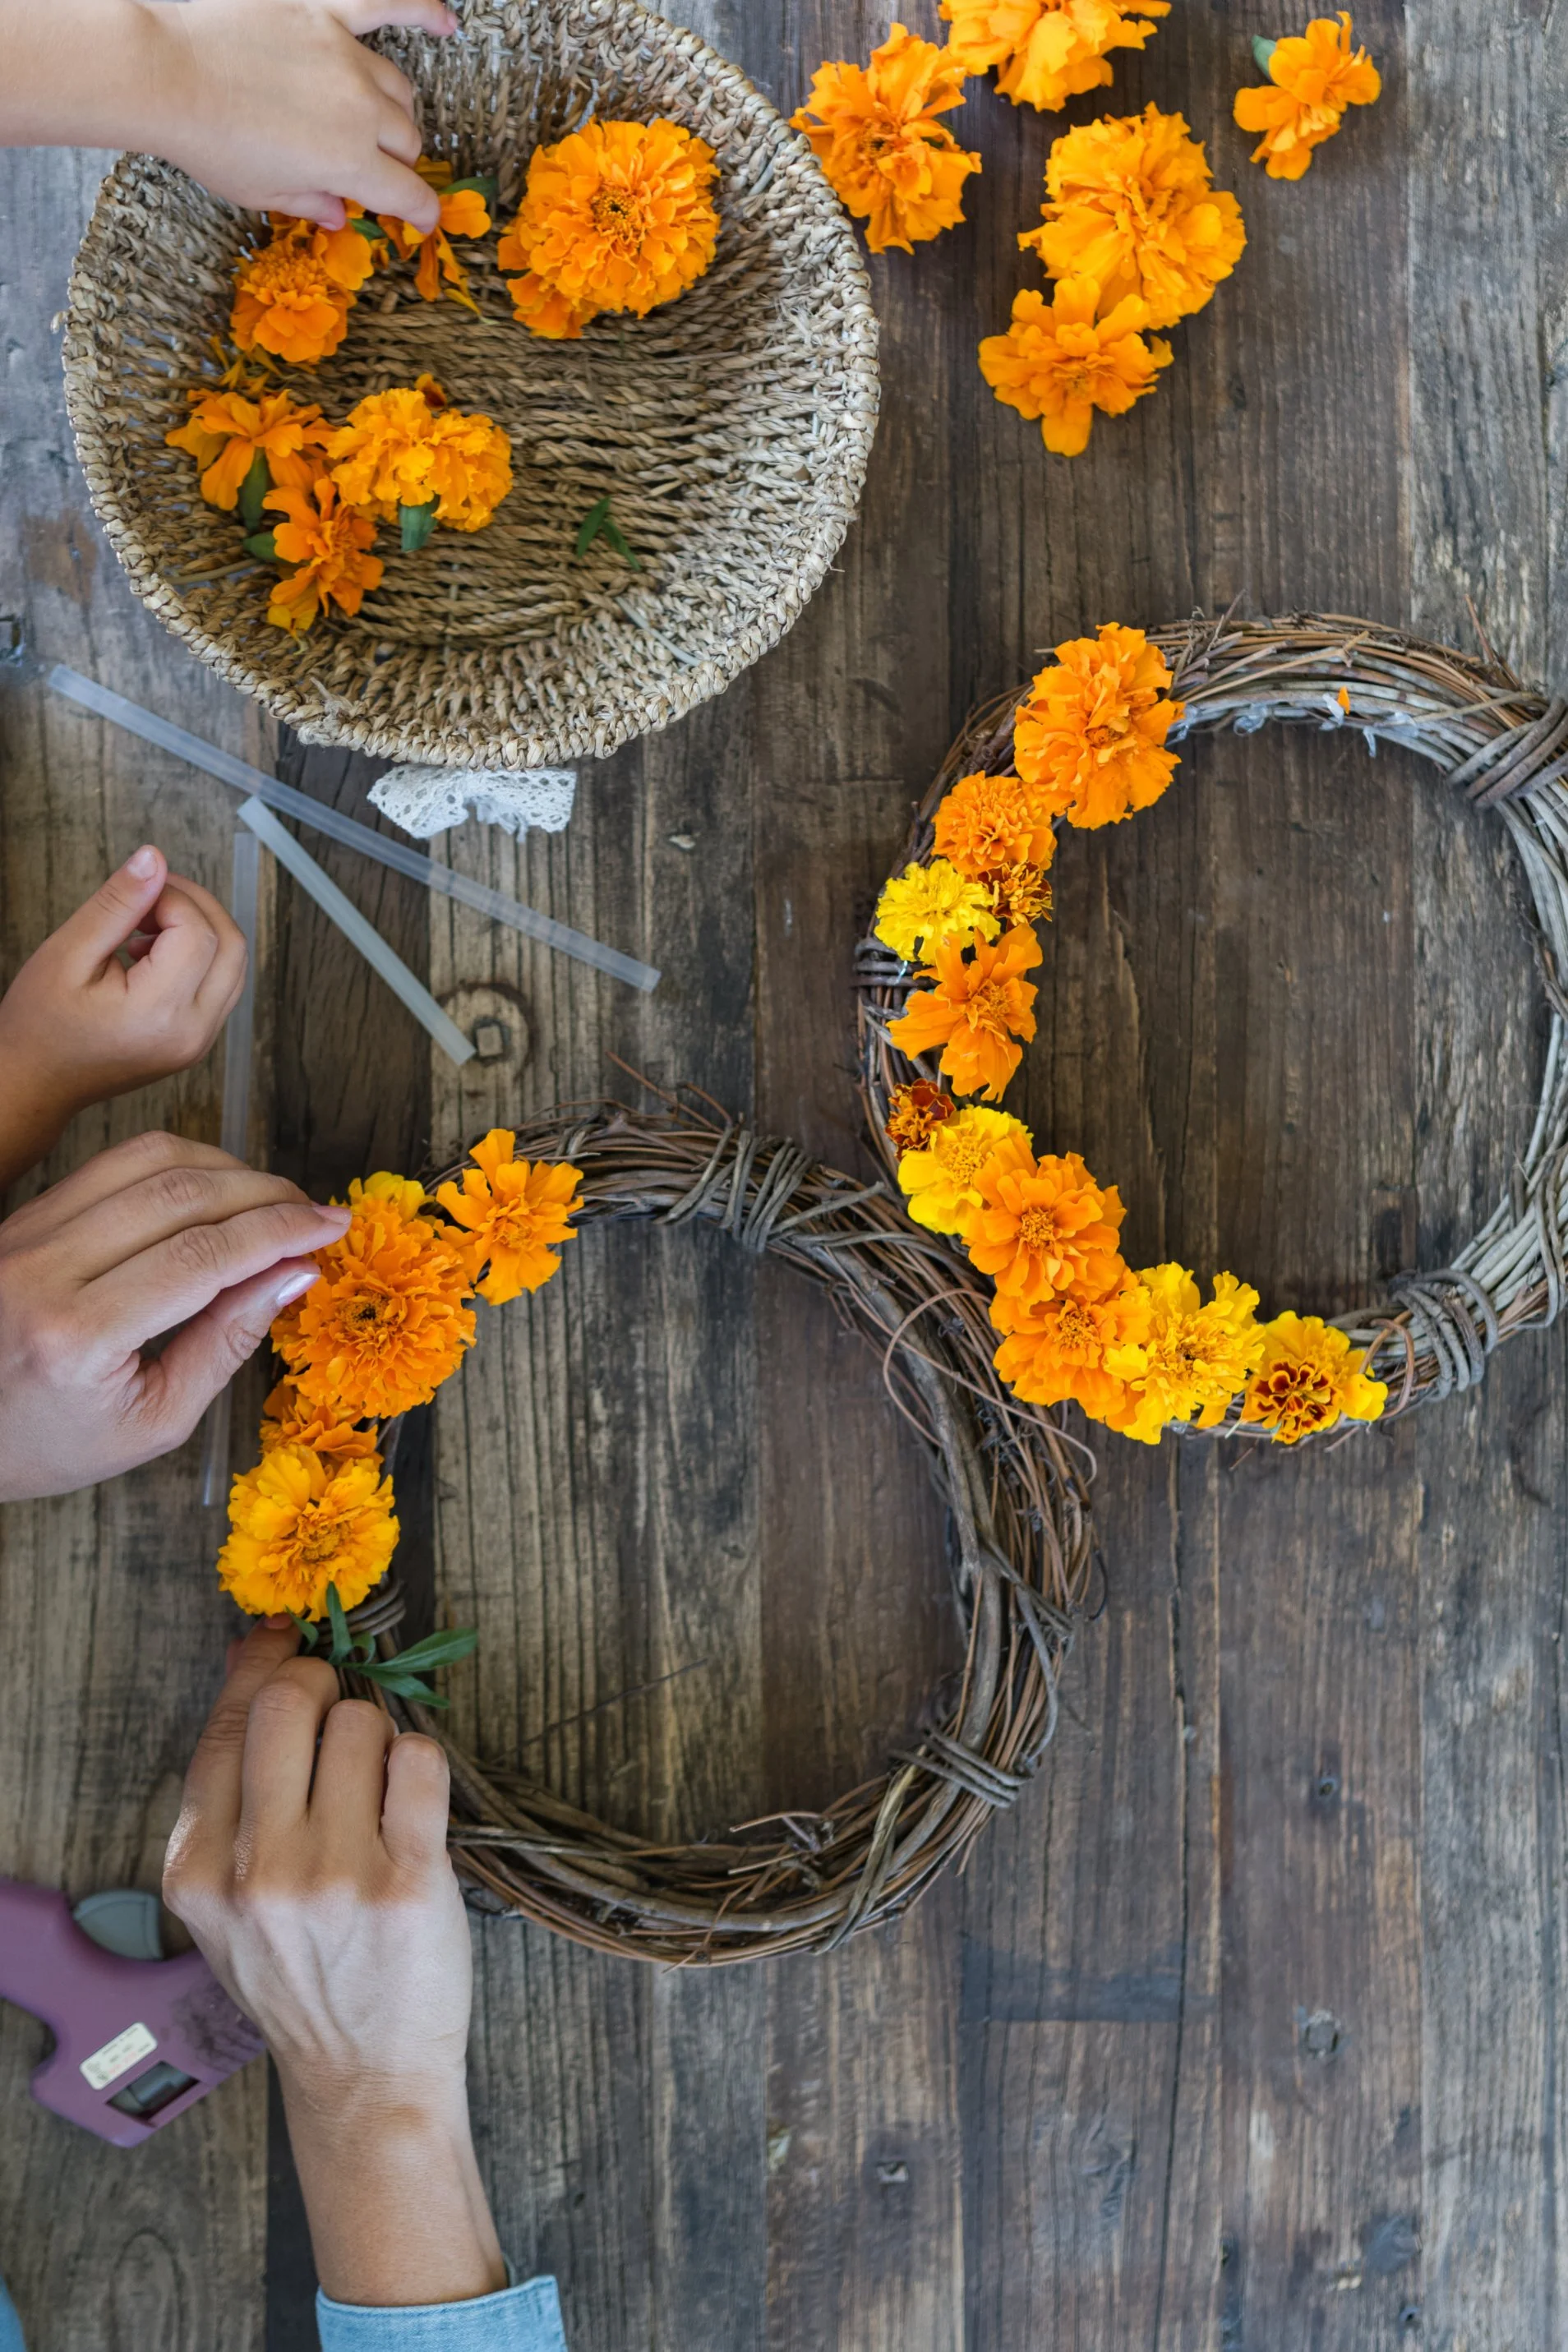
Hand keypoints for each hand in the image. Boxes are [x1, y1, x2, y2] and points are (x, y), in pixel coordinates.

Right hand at [0, 845, 246, 1190]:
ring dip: (200, 930)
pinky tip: (150, 954)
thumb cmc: (40, 1026)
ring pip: (234, 965)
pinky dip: (199, 956)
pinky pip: (221, 985)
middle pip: (231, 946)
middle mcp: (193, 1033)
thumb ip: (117, 904)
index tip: (135, 893)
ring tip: (143, 926)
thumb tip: (154, 858)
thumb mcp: (68, 953)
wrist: (34, 1083)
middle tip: (149, 895)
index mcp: (161, 1015)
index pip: (199, 933)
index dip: (172, 897)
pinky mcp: (197, 1042)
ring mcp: (200, 1042)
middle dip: (196, 906)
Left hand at [0, 1132, 348, 1499]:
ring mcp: (26, 1233)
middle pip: (180, 1194)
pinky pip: (114, 1164)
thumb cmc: (52, 1442)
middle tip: (315, 1212)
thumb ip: (227, 1344)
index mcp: (78, 1337)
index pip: (203, 1257)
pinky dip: (180, 1165)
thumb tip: (298, 1273)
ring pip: (148, 1159)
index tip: (334, 1227)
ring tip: (273, 1200)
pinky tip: (217, 1193)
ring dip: (227, 1168)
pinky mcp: (25, 1214)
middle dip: (266, 1194)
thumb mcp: (155, 1422)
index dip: (281, 1232)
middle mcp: (43, 1270)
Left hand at [141, 0, 460, 228]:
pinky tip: (446, 21)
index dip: (420, 213)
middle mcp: (359, 110)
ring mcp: (345, 55)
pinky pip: (384, 4)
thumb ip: (310, 203)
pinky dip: (421, 10)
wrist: (165, 74)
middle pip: (406, 139)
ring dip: (392, 111)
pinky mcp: (323, 11)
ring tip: (372, 118)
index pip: (408, 194)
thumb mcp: (261, 194)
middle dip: (395, 160)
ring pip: (398, 89)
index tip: (421, 221)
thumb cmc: (208, 141)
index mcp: (349, 163)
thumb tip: (338, 215)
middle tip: (368, 165)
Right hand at [165, 1625, 504, 2308]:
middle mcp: (257, 1872)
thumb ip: (234, 1786)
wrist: (363, 2075)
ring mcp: (333, 1879)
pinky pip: (420, 1762)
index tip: (286, 1640)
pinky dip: (421, 1763)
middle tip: (342, 1711)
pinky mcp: (408, 1886)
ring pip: (362, 1722)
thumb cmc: (302, 1971)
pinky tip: (412, 1804)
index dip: (263, 1664)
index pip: (224, 1722)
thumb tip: (257, 1653)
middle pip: (289, 1701)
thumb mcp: (231, 1894)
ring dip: (378, 1735)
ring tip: (378, 1789)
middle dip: (323, 1682)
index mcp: (199, 1870)